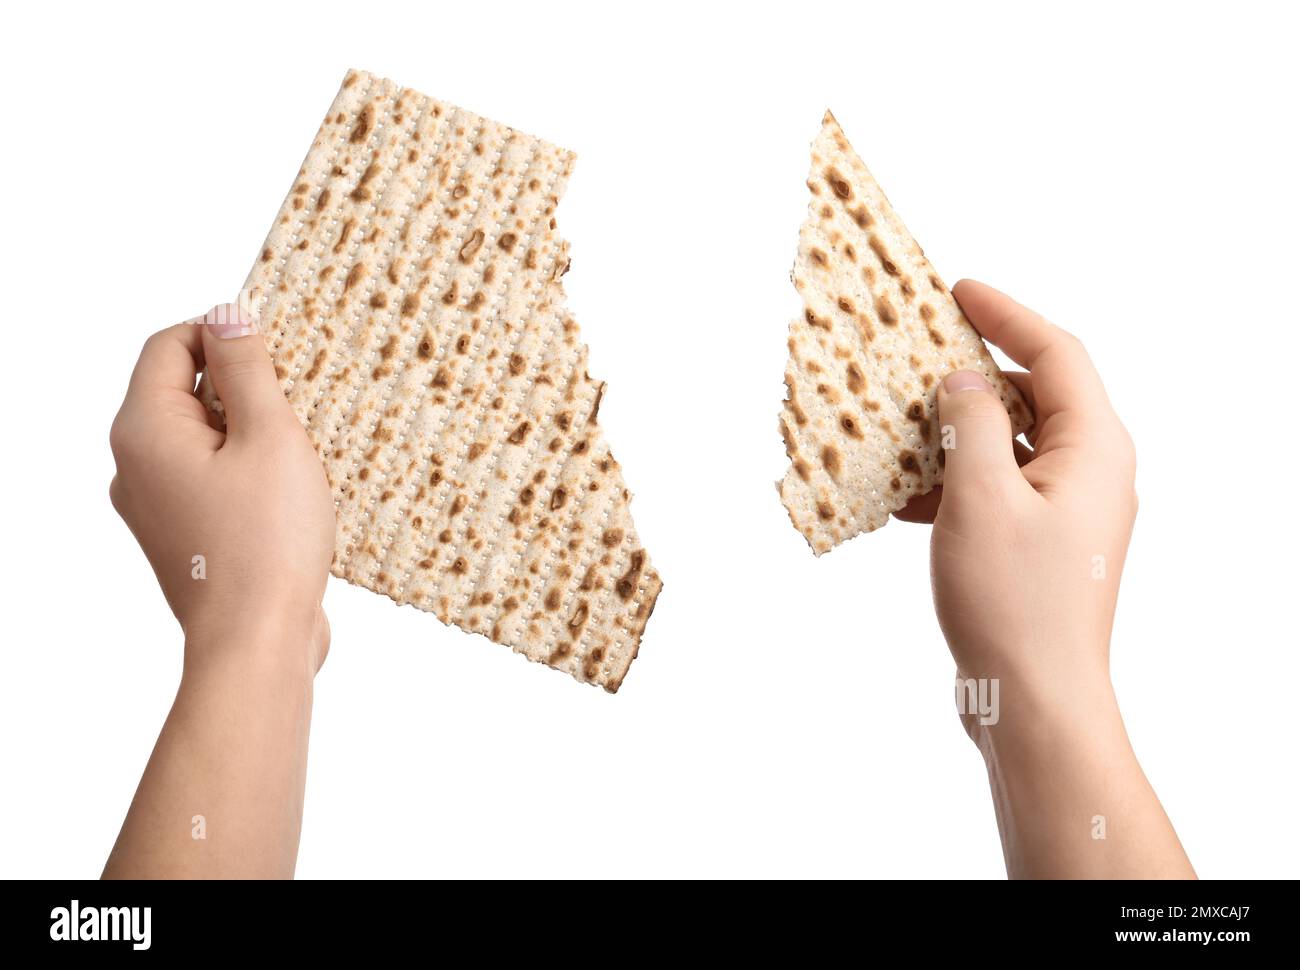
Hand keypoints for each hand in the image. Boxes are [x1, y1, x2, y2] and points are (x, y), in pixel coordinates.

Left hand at [109, 304, 334, 673]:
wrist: (257, 642)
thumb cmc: (266, 543)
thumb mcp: (269, 437)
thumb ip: (247, 371)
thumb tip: (227, 314)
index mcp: (146, 430)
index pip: (171, 345)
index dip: (224, 334)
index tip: (279, 350)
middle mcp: (136, 464)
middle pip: (185, 390)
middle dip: (244, 385)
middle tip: (301, 401)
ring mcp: (157, 504)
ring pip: (203, 437)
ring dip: (252, 431)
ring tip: (303, 451)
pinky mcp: (186, 534)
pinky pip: (212, 479)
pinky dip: (249, 471)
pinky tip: (293, 490)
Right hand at [897, 280, 1190, 877]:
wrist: (1034, 699)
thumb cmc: (1013, 602)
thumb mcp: (979, 497)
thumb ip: (969, 424)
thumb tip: (962, 382)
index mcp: (1092, 448)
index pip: (1054, 353)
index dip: (1005, 313)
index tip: (957, 289)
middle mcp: (1090, 472)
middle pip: (1031, 395)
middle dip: (970, 375)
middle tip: (916, 350)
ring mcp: (1067, 511)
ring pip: (1006, 445)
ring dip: (951, 434)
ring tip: (896, 426)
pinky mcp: (1040, 544)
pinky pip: (995, 489)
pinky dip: (952, 483)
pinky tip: (900, 497)